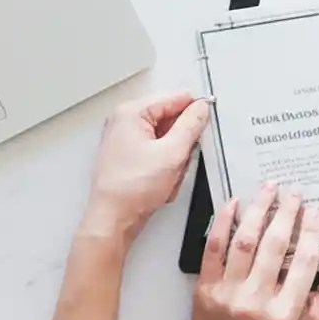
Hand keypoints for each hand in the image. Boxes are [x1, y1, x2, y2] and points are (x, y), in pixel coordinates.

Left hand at [81, 93, 211, 245]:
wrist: (112, 220)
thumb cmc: (130, 189)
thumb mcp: (172, 153)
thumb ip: (191, 126)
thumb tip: (201, 109)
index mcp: (132, 113)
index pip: (174, 98)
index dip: (194, 111)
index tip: (206, 123)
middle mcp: (125, 122)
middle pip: (171, 121)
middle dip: (181, 144)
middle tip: (179, 161)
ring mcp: (126, 141)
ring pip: (167, 142)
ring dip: (175, 160)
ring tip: (167, 177)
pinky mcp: (130, 159)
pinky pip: (159, 156)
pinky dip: (166, 170)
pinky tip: (161, 184)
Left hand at [193, 184, 318, 319]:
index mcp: (284, 314)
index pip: (304, 263)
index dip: (311, 233)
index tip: (314, 213)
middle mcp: (255, 302)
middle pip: (275, 246)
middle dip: (287, 213)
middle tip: (295, 192)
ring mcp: (227, 293)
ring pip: (244, 241)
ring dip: (258, 210)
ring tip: (268, 189)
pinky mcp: (205, 289)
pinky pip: (212, 248)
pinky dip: (222, 223)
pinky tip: (233, 205)